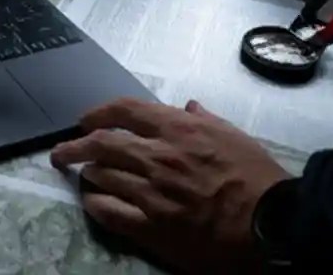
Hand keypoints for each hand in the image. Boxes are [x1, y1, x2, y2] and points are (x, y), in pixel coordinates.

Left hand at [51, 98, 291, 273]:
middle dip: (74, 146)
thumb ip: (205, 119)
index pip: (124, 111)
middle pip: (101, 144)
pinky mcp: (152, 226)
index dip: (96, 113)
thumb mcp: (234, 136)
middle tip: (61, 152)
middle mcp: (158, 156)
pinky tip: (93, 202)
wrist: (271, 222)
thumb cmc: (257, 177)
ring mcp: (152, 192)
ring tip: (86, 177)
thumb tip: (186, 106)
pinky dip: (95, 204)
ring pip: (101, 176)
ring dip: (88, 175)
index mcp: (178, 130)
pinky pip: (109, 211)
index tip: (83, 120)